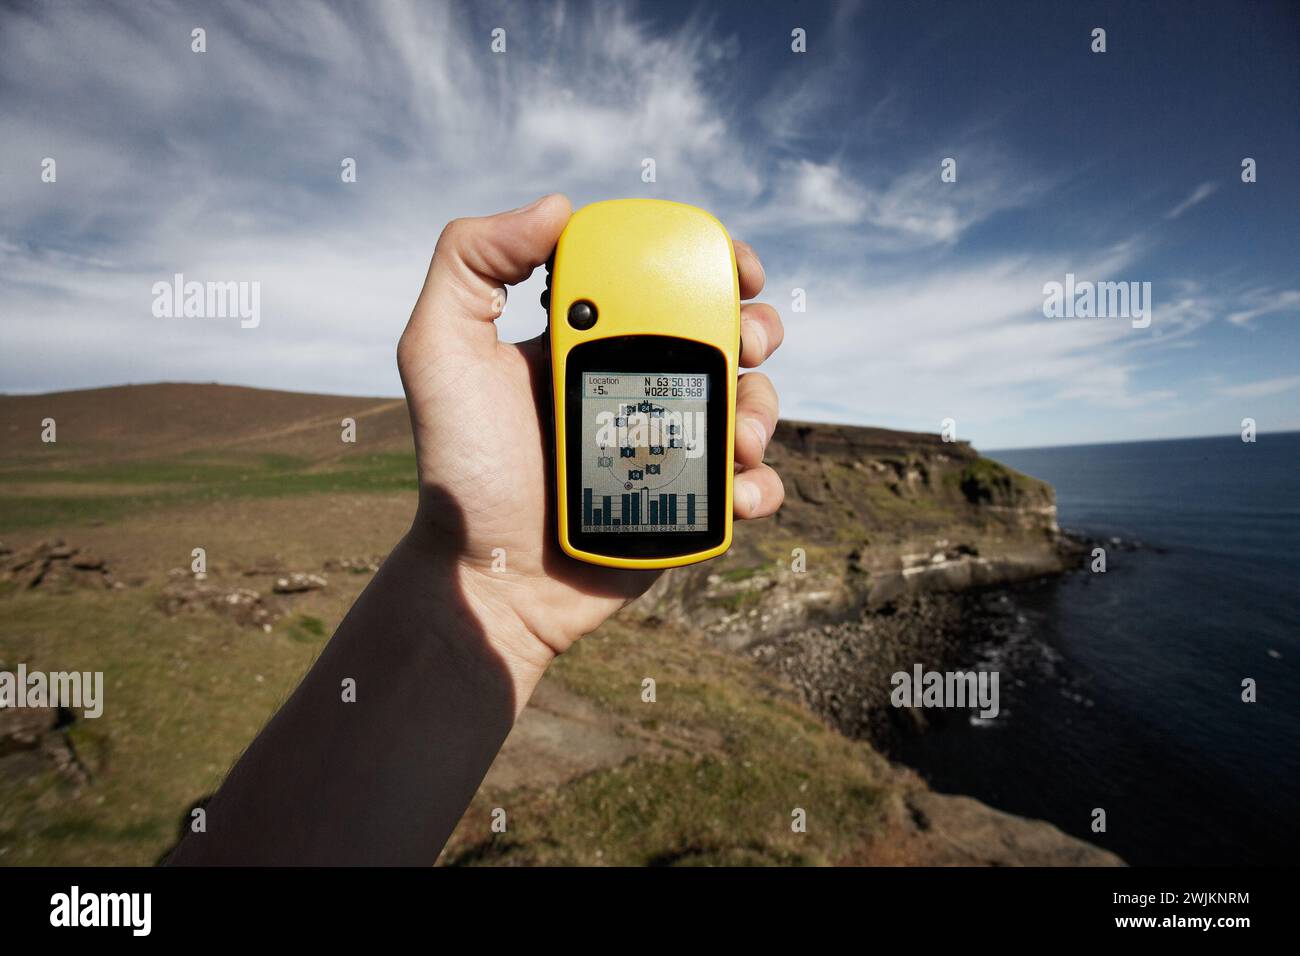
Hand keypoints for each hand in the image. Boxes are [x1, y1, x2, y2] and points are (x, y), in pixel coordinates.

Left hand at [397, 194, 784, 667]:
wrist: (489, 577)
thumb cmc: (461, 468)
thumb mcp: (439, 350)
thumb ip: (471, 263)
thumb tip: (557, 206)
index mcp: (587, 338)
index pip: (657, 278)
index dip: (705, 261)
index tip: (733, 264)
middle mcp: (632, 382)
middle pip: (721, 334)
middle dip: (754, 327)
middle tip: (747, 344)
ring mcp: (664, 442)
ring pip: (748, 401)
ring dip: (763, 406)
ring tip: (739, 435)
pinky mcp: (686, 501)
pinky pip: (748, 482)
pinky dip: (760, 481)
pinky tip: (737, 490)